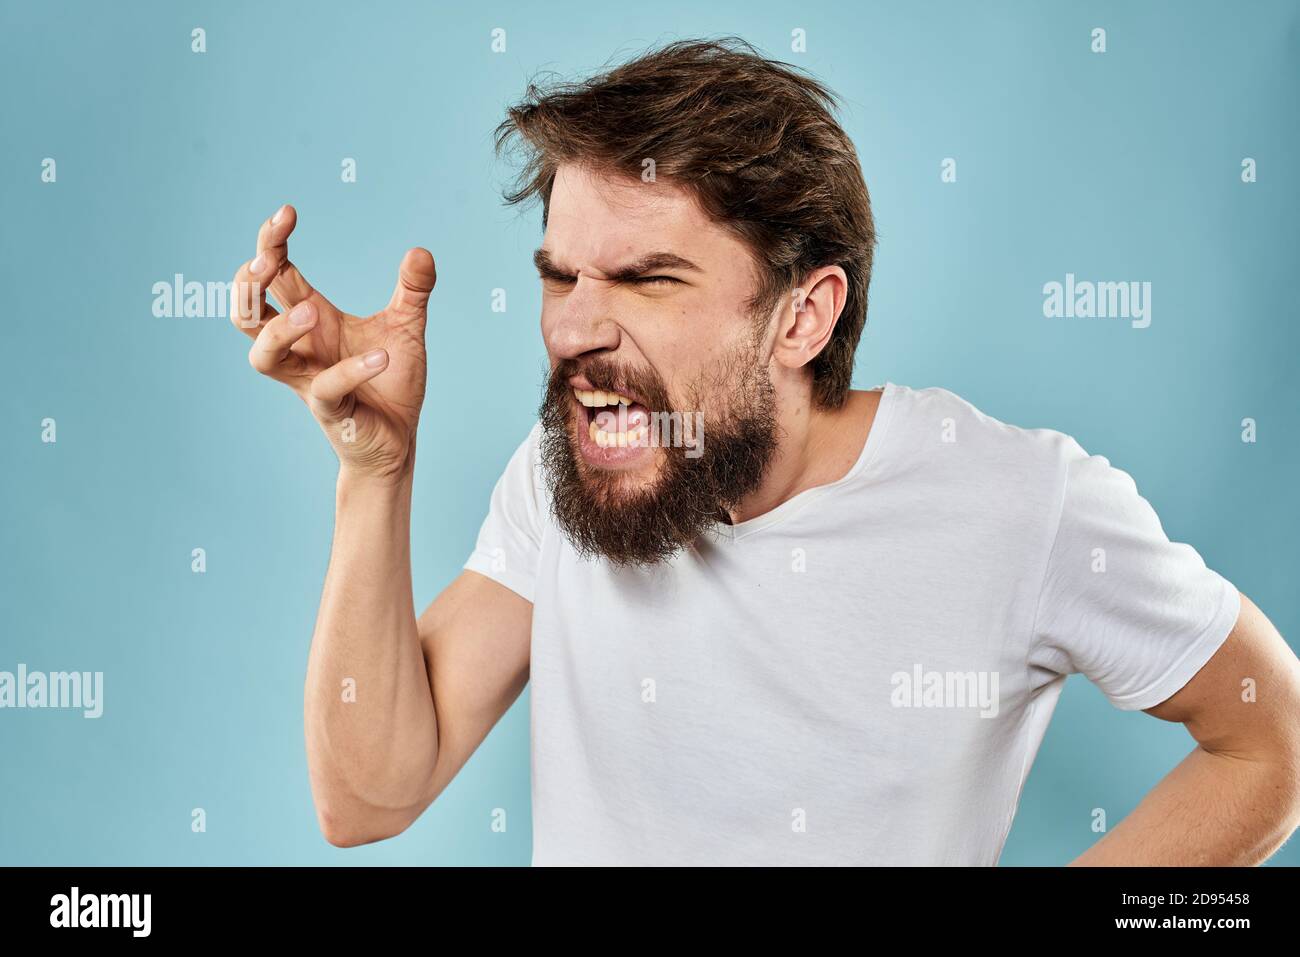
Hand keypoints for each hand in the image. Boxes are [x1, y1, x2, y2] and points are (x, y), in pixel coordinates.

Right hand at [230, 205, 435, 480]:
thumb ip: (413, 290)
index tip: (287, 213)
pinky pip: (327, 389)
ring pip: (262, 356)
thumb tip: (421, 251)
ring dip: (278, 331)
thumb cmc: (391, 383)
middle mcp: (301, 349)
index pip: (273, 275)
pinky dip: (351, 371)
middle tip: (270, 259)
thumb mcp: (406, 327)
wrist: (399, 439)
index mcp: (311, 319)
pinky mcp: (330, 411)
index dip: (270, 243)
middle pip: (246, 312)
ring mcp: (310, 380)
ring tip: (310, 313)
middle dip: (248, 282)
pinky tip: (382, 358)